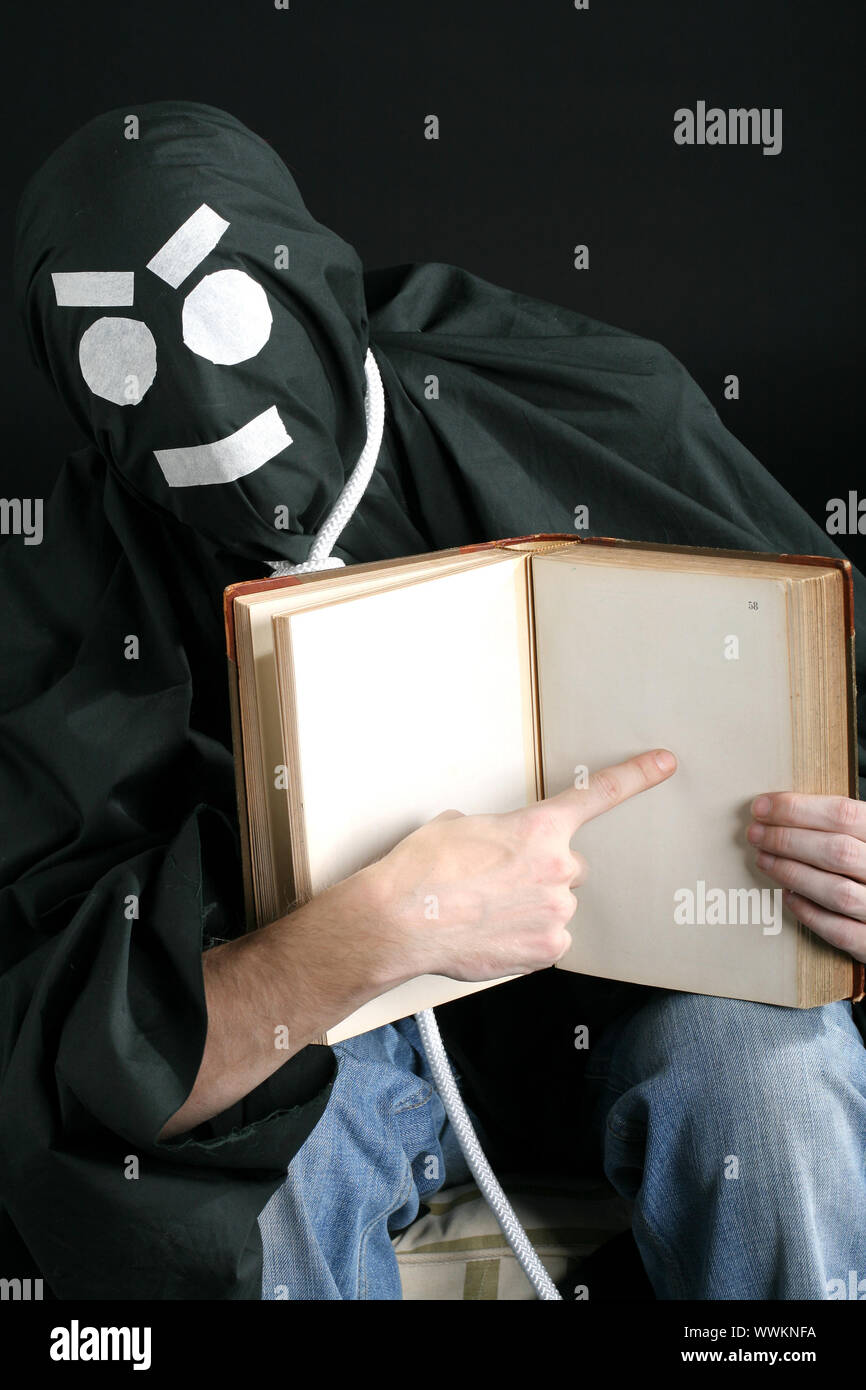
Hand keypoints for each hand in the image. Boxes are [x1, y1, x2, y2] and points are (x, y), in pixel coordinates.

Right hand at [369, 748, 677, 983]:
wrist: (399, 920)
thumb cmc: (421, 870)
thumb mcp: (457, 826)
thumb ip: (496, 831)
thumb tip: (494, 850)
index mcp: (538, 828)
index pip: (599, 795)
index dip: (637, 776)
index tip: (665, 763)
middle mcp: (557, 868)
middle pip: (568, 867)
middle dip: (542, 872)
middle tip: (499, 882)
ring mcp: (556, 913)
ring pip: (554, 906)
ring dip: (529, 907)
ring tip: (484, 912)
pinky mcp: (547, 951)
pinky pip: (546, 940)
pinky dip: (523, 938)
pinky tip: (490, 934)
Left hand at [748, 793, 865, 962]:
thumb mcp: (861, 835)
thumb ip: (835, 824)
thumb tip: (778, 809)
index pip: (842, 814)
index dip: (796, 809)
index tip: (761, 807)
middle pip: (836, 851)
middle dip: (786, 840)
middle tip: (755, 834)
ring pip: (836, 892)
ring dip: (792, 873)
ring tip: (763, 859)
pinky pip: (840, 930)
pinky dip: (809, 913)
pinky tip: (787, 896)